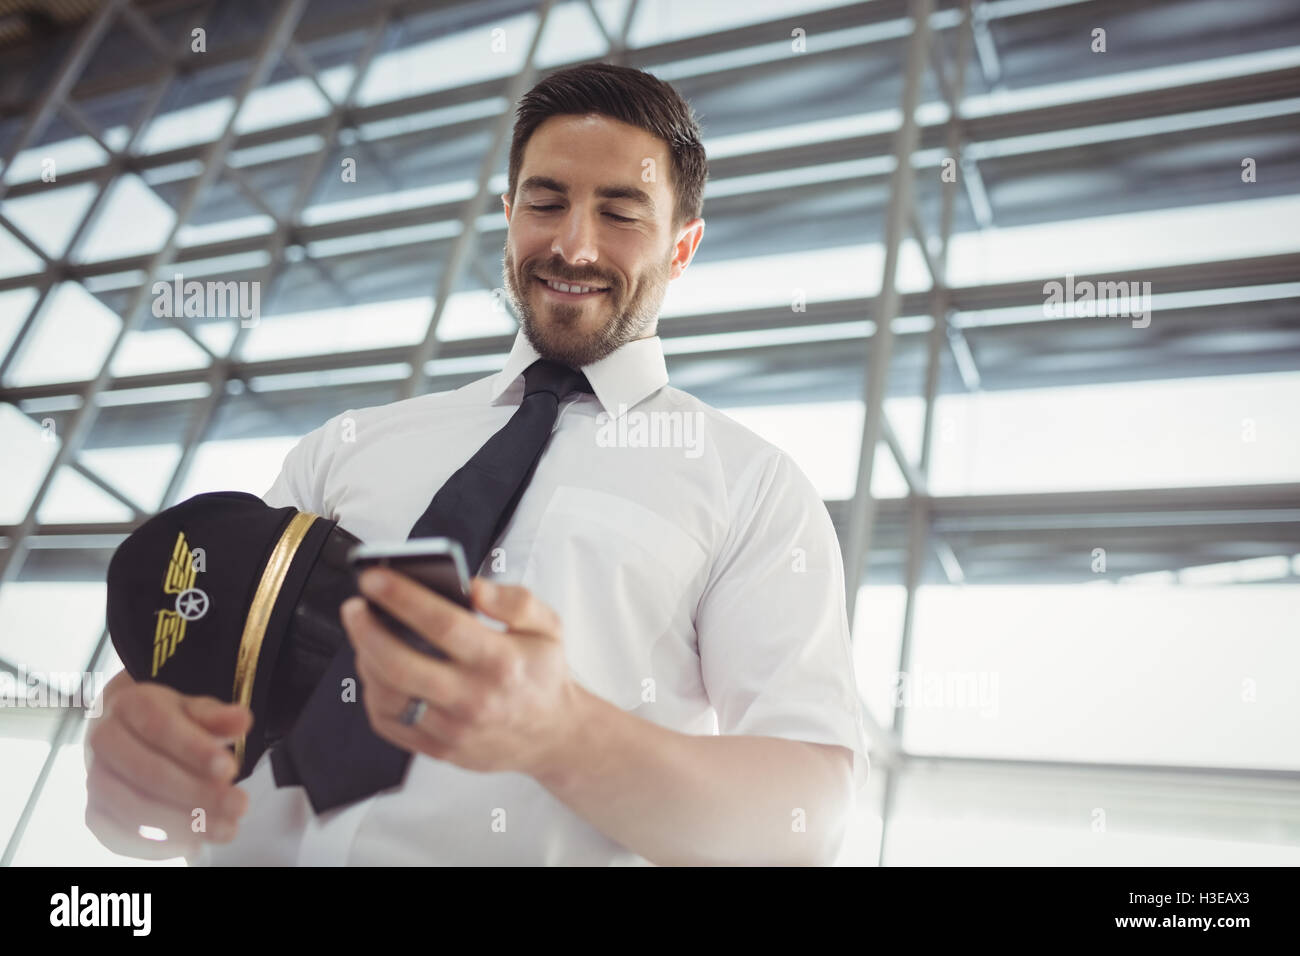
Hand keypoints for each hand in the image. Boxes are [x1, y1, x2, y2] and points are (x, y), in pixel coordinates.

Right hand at [84, 670, 251, 858]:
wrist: (127, 734)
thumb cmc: (170, 722)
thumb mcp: (195, 710)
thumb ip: (217, 717)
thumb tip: (242, 720)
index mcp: (130, 704)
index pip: (161, 727)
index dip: (195, 750)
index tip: (230, 769)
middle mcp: (104, 740)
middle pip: (147, 772)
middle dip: (197, 793)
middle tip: (239, 806)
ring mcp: (94, 779)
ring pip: (132, 807)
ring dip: (182, 824)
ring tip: (225, 829)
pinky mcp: (94, 812)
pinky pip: (115, 836)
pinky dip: (153, 846)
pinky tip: (191, 845)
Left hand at [343, 570, 578, 777]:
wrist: (553, 735)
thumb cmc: (543, 674)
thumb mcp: (547, 626)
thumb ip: (515, 600)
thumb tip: (473, 587)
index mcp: (500, 661)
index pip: (442, 624)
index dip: (402, 597)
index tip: (374, 578)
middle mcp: (474, 698)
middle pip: (400, 664)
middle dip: (366, 631)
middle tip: (354, 607)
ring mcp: (453, 730)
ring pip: (388, 695)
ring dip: (365, 660)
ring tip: (365, 635)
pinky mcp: (439, 750)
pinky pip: (388, 723)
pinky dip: (372, 693)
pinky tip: (375, 670)